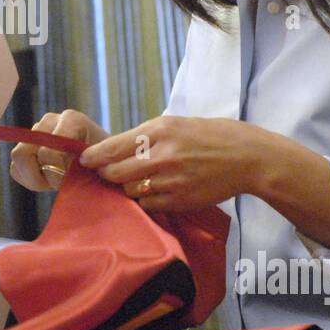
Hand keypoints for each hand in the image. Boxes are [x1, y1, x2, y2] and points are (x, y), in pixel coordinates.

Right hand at [9, 109, 108, 191]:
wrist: (105, 162)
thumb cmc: (107, 164)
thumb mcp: (102, 165)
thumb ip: (84, 166)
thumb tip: (62, 175)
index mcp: (71, 120)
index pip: (48, 151)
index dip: (57, 172)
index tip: (73, 180)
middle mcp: (50, 121)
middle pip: (25, 151)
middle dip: (42, 175)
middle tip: (63, 184)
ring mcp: (36, 132)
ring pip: (18, 157)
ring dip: (35, 177)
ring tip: (55, 182)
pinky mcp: (27, 147)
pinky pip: (15, 168)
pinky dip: (29, 179)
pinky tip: (48, 180)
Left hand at [77, 116, 264, 211]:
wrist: (245, 157)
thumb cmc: (207, 136)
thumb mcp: (174, 124)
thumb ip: (143, 136)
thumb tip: (112, 149)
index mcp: (158, 131)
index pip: (111, 148)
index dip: (93, 157)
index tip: (84, 160)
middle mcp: (161, 155)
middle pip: (115, 173)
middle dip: (107, 175)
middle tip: (108, 173)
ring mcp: (170, 181)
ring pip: (129, 191)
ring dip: (128, 188)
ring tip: (139, 180)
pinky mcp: (179, 200)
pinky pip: (148, 205)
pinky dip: (146, 200)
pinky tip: (157, 191)